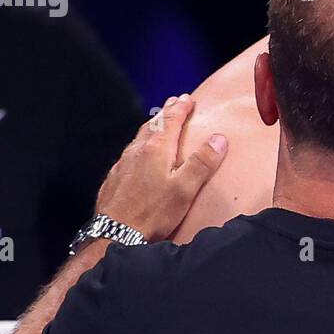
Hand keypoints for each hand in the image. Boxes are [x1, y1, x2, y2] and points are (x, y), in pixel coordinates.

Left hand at [94, 94, 227, 241]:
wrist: (115, 234)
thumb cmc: (152, 214)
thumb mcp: (185, 189)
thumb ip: (202, 163)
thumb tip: (219, 139)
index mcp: (157, 150)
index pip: (171, 121)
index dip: (180, 108)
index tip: (187, 98)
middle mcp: (137, 152)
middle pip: (153, 125)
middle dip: (165, 113)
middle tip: (173, 103)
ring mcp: (123, 165)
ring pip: (138, 138)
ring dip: (151, 127)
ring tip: (157, 123)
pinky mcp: (114, 179)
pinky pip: (128, 155)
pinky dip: (138, 147)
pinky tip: (138, 155)